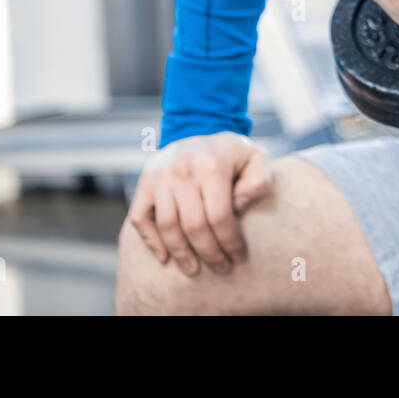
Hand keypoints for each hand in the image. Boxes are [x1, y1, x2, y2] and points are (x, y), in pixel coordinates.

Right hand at [127, 131, 272, 276]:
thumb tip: (238, 206)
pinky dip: (150, 241)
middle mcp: (182, 169)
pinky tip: (164, 258)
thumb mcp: (255, 157)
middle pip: (194, 226)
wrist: (199, 128)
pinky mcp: (144, 183)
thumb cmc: (231, 153)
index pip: (220, 216)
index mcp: (211, 164)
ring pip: (168, 226)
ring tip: (194, 269)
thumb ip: (258, 180)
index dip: (230, 242)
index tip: (239, 258)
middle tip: (221, 268)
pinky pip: (139, 218)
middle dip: (210, 254)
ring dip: (181, 254)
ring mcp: (159, 176)